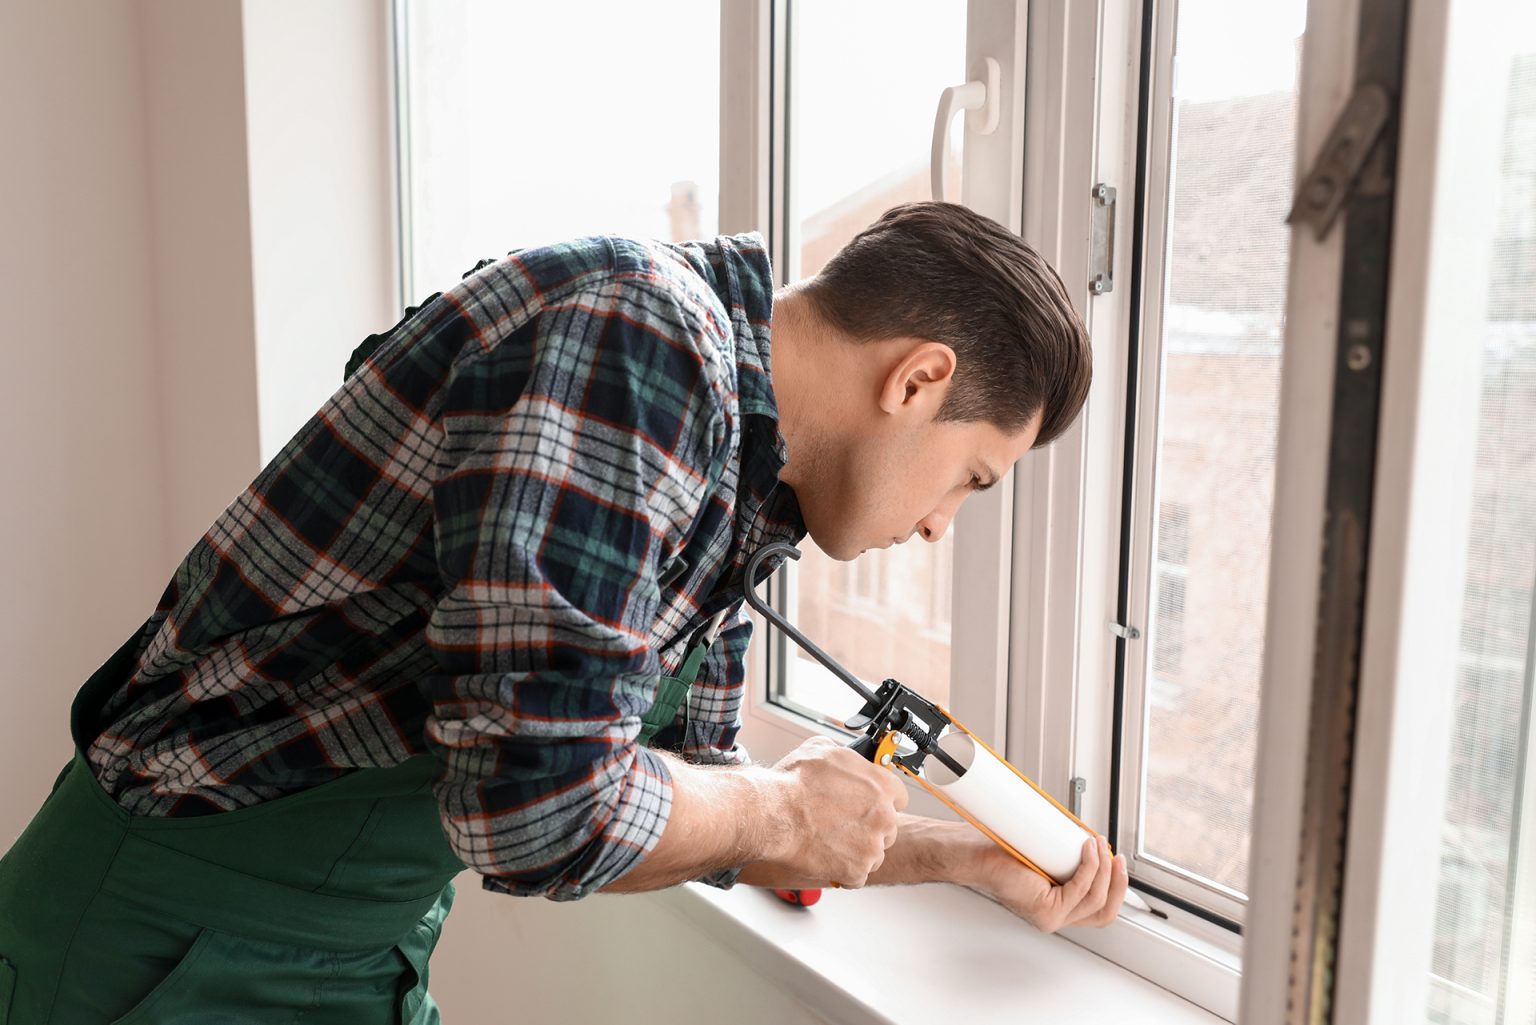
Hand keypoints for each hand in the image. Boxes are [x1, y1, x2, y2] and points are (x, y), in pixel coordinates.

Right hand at [762, 736, 908, 887]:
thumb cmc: (794, 784)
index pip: (898, 796)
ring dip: (856, 849)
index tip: (868, 804)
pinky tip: (826, 857)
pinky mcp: (857, 871)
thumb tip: (847, 758)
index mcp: (881, 786)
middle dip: (868, 826)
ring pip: (873, 852)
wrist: (774, 814)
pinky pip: (857, 875)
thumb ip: (846, 758)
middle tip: (842, 823)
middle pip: (886, 826)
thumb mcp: (823, 749)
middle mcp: (884, 817)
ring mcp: (872, 847)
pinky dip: (843, 870)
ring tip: (830, 840)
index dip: (880, 800)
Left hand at [978, 835, 1127, 933]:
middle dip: (1117, 882)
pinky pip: (1080, 890)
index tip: (1116, 861)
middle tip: (1115, 856)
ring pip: (1095, 899)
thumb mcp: (1046, 856)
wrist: (974, 854)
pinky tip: (1089, 850)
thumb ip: (1067, 857)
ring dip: (1103, 869)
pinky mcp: (1046, 912)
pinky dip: (1089, 868)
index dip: (1115, 886)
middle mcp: (1055, 917)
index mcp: (1058, 906)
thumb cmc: (1000, 851)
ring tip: (1098, 844)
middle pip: (1104, 910)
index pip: (1099, 908)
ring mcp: (1051, 918)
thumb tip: (1091, 841)